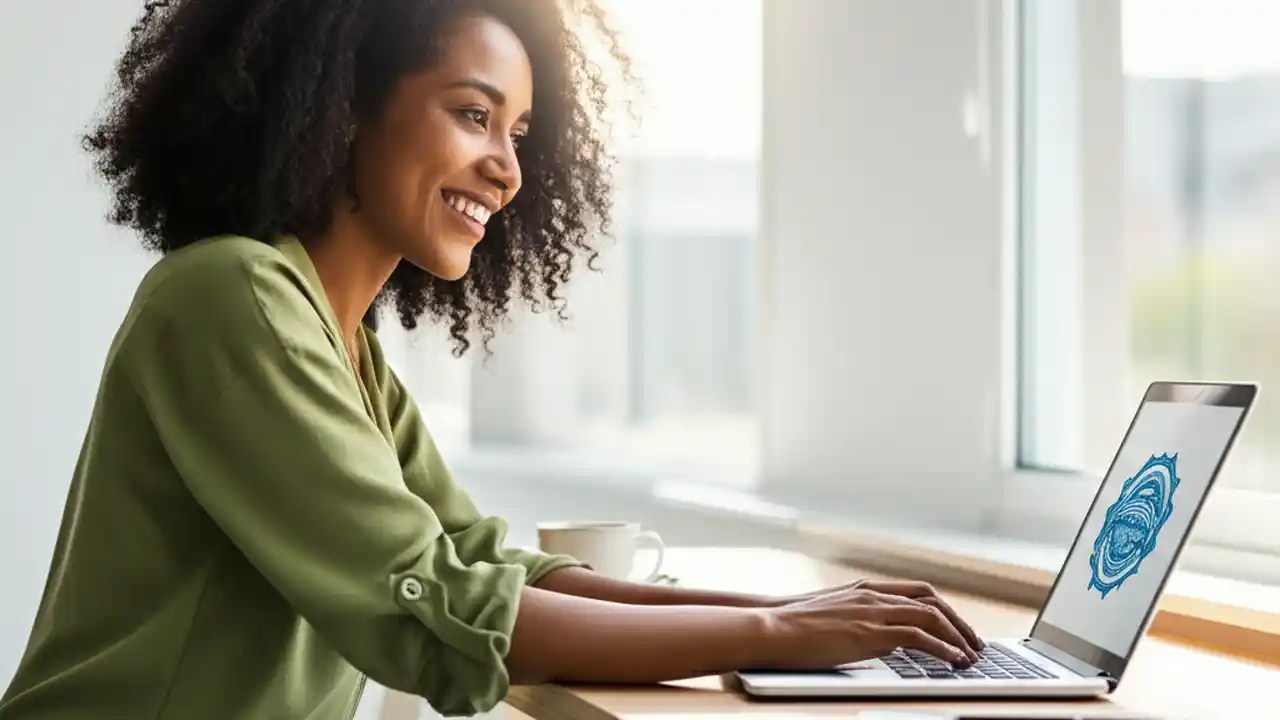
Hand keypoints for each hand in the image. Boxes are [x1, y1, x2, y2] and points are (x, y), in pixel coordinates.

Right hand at [756, 585, 981, 669]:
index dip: (942, 608)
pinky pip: (919, 636)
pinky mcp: (871, 632)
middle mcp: (873, 594)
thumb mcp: (832, 619)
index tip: (956, 627)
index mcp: (864, 589)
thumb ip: (860, 624)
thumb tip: (882, 644)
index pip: (916, 591)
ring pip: (931, 615)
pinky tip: (953, 660)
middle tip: (974, 643)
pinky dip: (943, 647)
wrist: (771, 626)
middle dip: (958, 621)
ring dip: (957, 636)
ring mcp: (873, 610)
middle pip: (931, 599)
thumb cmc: (792, 627)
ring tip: (971, 656)